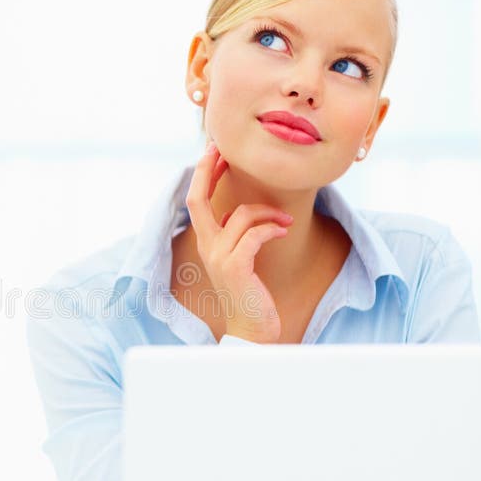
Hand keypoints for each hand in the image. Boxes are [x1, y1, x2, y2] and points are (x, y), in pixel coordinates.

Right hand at [184, 143, 293, 343]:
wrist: (251, 330)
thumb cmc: (248, 294)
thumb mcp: (238, 259)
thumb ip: (232, 236)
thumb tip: (234, 213)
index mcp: (206, 244)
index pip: (195, 202)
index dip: (202, 174)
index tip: (214, 151)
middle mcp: (206, 249)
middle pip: (196, 200)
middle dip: (207, 171)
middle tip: (222, 150)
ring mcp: (218, 258)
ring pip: (241, 215)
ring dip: (269, 212)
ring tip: (285, 219)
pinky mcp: (235, 267)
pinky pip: (255, 233)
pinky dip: (272, 228)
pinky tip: (283, 230)